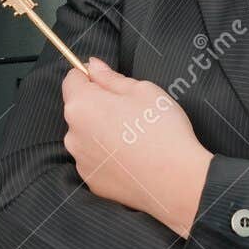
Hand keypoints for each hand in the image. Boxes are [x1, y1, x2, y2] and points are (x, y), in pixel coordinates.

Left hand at [60, 57, 212, 237]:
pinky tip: (132, 158)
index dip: (91, 77)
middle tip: (131, 112)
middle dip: (98, 106)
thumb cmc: (162, 131)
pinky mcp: (92, 181)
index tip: (110, 83)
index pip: (72, 80)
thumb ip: (110, 77)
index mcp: (82, 105)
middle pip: (79, 110)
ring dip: (102, 132)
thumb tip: (93, 66)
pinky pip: (95, 160)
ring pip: (86, 136)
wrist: (177, 182)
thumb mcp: (143, 90)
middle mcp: (73, 134)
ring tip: (134, 138)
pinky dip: (107, 156)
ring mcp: (81, 161)